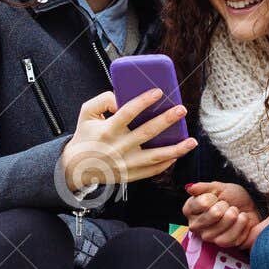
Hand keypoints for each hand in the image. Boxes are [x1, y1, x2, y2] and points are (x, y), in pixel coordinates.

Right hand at [60, 88, 197, 194]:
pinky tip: (178, 154)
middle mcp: (118, 147)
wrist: (76, 167)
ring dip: (176, 149)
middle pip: (146, 133)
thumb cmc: (85, 137)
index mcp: (107, 131)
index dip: (144, 101)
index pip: (128, 113)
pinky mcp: (130, 175)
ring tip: (192, 141)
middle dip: (166, 121)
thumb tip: (121, 99)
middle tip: (182, 110)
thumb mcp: (86, 114)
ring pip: (155, 157)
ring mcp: (125, 164)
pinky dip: (166, 163)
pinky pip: (152, 170)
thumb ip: (102, 100)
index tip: (159, 92)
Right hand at [182, 181, 260, 249]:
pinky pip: (232, 235)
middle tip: (226, 206)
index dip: (213, 197)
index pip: (203, 203)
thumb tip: (190, 188)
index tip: (216, 198)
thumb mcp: (218, 187)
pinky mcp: (222, 244)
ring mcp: (208, 237)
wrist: (249, 208)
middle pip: (215, 213)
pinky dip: (241, 224)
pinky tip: (241, 219)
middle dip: (225, 206)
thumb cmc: (231, 197)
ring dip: (234, 214)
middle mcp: (195, 225)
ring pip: (224, 224)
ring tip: (235, 212)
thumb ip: (203, 187)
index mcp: (190, 210)